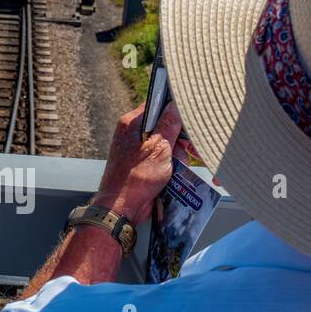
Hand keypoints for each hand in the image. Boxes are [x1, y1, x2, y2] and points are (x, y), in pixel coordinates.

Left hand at [91, 102, 183, 224]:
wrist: (121, 208)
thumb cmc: (135, 178)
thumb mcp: (159, 148)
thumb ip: (169, 125)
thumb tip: (176, 104)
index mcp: (132, 123)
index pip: (157, 103)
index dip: (175, 109)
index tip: (189, 117)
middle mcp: (133, 132)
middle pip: (164, 123)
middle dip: (179, 136)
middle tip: (188, 147)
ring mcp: (137, 148)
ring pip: (165, 141)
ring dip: (176, 152)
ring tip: (178, 164)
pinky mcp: (142, 162)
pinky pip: (161, 155)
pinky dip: (171, 162)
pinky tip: (175, 170)